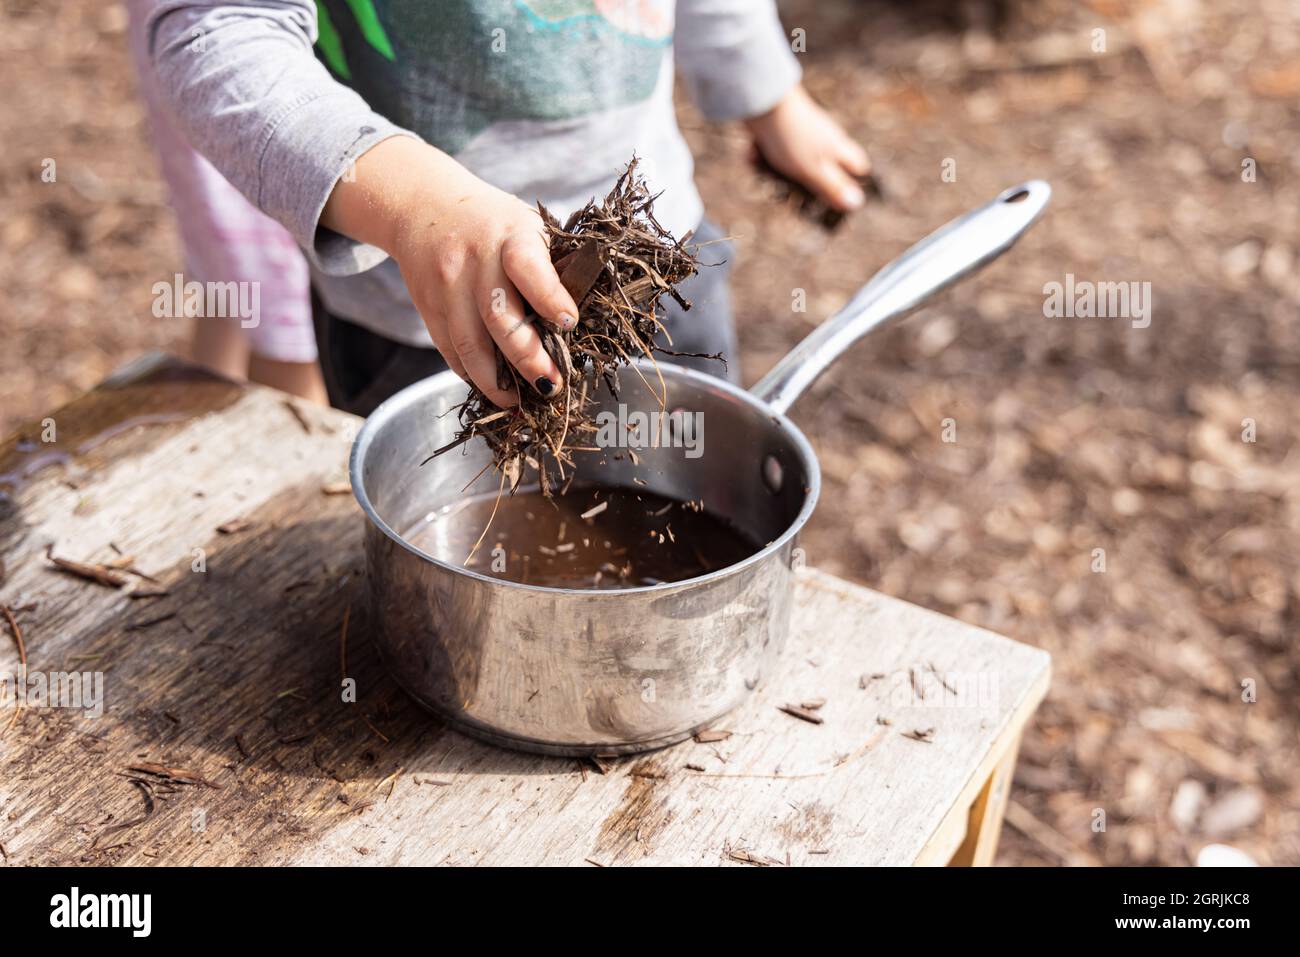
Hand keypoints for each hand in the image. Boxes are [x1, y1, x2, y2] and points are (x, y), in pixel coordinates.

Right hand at [323, 137, 577, 407]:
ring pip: (471, 346)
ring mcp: (447, 287)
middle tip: (551, 385)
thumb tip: (578, 322)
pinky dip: (472, 375)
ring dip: (496, 383)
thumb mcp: (526, 225)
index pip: (528, 269)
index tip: (570, 324)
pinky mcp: (429, 308)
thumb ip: (549, 265)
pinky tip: (493, 389)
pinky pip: (451, 351)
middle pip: (499, 319)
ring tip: (519, 402)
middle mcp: (474, 262)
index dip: (550, 299)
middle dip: (528, 360)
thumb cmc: (492, 221)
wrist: (423, 205)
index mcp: (510, 237)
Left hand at [745, 85, 870, 211]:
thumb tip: (857, 204)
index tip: (836, 198)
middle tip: (786, 188)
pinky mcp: (782, 127)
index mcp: (838, 148)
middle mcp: (825, 138)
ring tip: (761, 164)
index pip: (858, 164)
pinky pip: (774, 149)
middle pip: (821, 169)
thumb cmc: (791, 138)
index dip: (851, 182)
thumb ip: (832, 187)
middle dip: (801, 183)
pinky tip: (752, 153)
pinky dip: (762, 154)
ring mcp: (803, 132)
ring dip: (774, 170)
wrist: (761, 100)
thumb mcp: (812, 171)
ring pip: (792, 162)